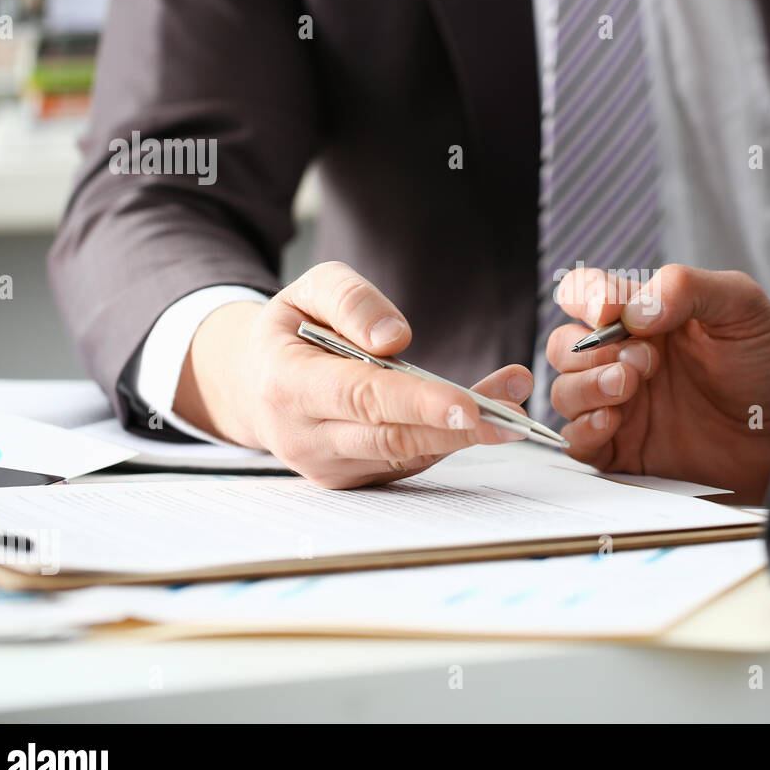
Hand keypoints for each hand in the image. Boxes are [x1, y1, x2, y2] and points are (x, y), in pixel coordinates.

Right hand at [174, 261, 532, 487]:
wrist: (253, 385)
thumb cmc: (290, 332)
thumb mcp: (308, 291)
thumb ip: (349, 301)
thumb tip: (394, 338)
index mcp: (289, 385)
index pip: (362, 398)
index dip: (417, 403)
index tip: (466, 406)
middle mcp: (307, 437)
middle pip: (394, 438)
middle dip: (458, 430)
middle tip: (515, 417)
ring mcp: (330, 466)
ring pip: (409, 454)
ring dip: (468, 434)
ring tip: (515, 402)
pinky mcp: (354, 478)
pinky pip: (411, 461)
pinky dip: (453, 438)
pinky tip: (493, 412)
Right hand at [547, 265, 769, 501]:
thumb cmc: (769, 361)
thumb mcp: (739, 305)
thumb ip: (685, 288)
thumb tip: (630, 311)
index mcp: (644, 317)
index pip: (586, 294)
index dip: (584, 298)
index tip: (607, 311)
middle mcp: (624, 358)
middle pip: (565, 346)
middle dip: (589, 351)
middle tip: (642, 361)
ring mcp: (622, 405)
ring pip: (564, 392)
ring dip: (586, 387)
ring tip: (629, 387)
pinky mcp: (625, 450)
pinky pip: (578, 442)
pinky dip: (583, 430)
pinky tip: (614, 422)